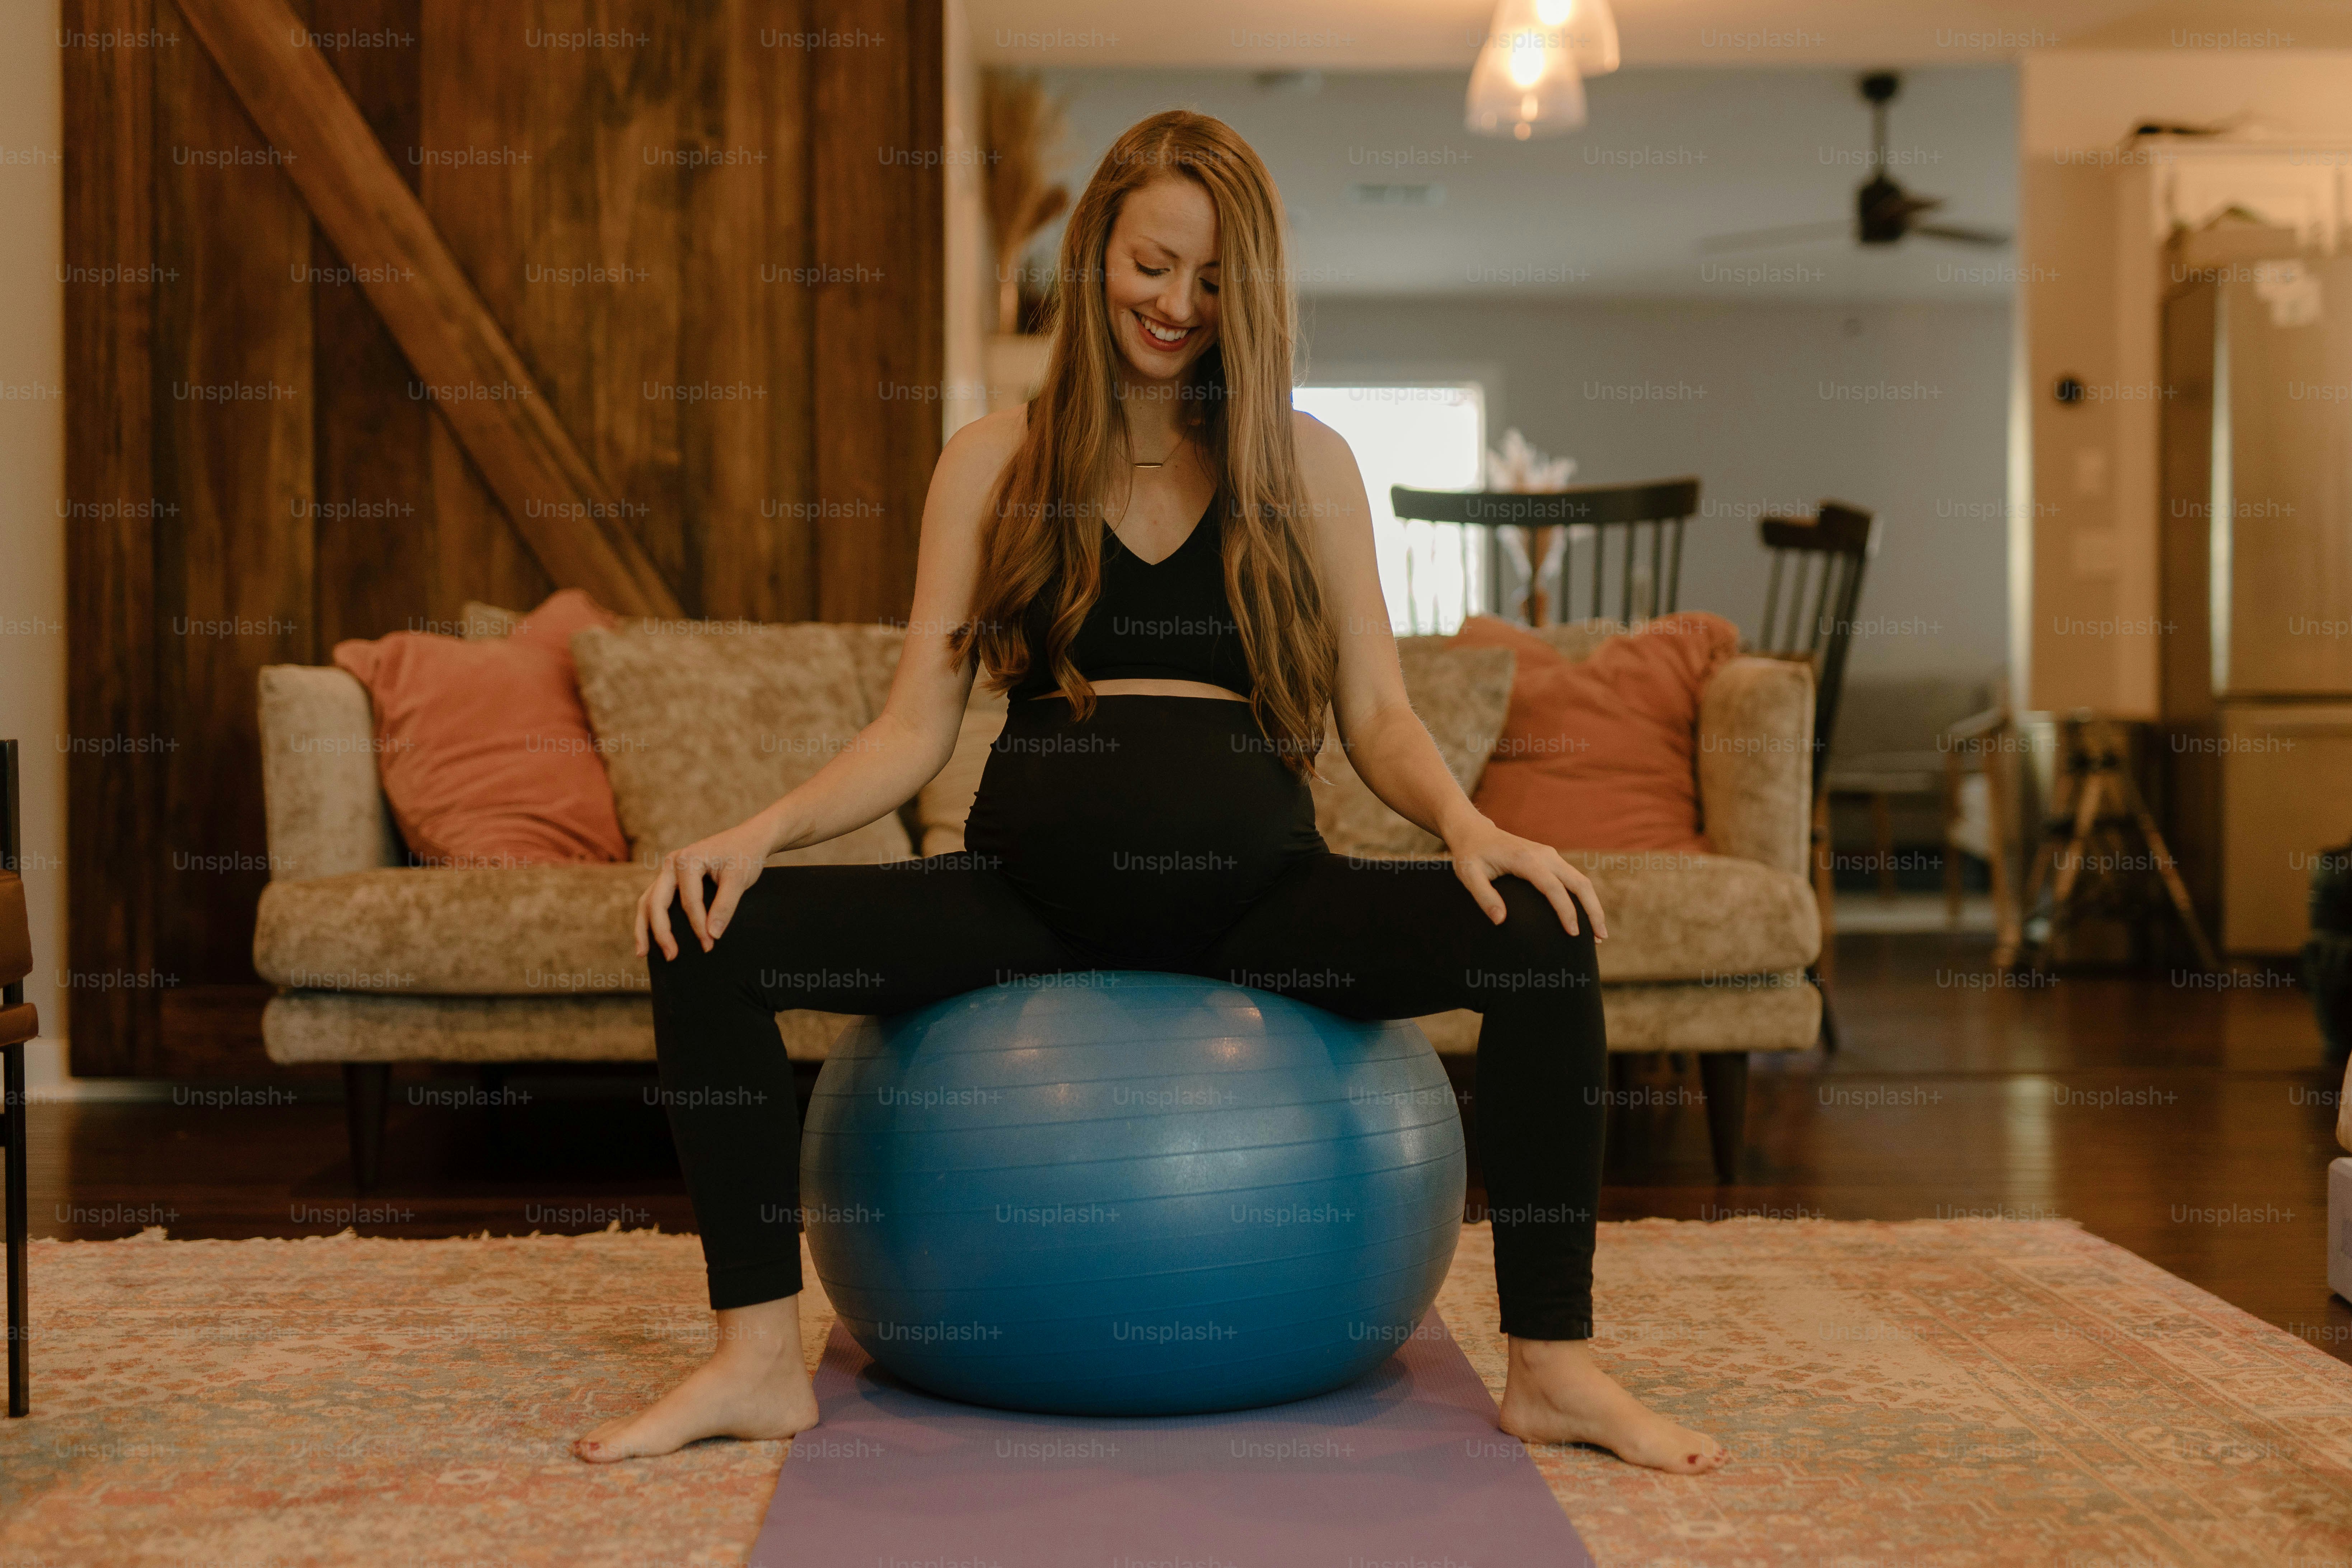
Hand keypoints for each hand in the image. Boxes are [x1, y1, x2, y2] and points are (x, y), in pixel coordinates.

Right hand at [634, 814, 779, 960]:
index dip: (698, 926)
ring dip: (644, 927)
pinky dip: (650, 918)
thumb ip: (725, 906)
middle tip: (671, 956)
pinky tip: (650, 937)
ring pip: (648, 901)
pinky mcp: (672, 877)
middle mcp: (671, 863)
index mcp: (687, 860)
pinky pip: (655, 899)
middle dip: (660, 932)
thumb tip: (713, 935)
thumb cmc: (745, 855)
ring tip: (642, 953)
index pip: (688, 901)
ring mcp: (669, 870)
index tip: (709, 945)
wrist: (749, 839)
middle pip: (656, 902)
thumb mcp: (739, 879)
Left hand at [1444, 817, 1608, 940]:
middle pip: (1579, 883)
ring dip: (1593, 905)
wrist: (1475, 832)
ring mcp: (1550, 855)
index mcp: (1526, 859)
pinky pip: (1573, 878)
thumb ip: (1483, 897)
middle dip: (1593, 911)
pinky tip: (1585, 917)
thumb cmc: (1470, 855)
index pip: (1554, 888)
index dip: (1566, 911)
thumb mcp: (1469, 875)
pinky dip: (1584, 897)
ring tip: (1598, 934)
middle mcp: (1544, 855)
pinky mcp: (1551, 859)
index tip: (1573, 934)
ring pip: (1581, 880)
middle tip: (1599, 938)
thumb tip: (1500, 920)